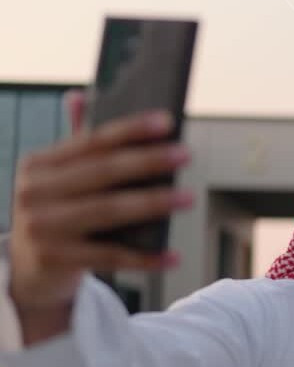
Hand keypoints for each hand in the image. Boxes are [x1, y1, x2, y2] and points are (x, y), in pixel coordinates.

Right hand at [8, 91, 192, 311]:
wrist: (30, 272)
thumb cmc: (57, 215)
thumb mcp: (59, 180)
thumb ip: (77, 144)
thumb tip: (80, 95)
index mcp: (38, 165)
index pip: (91, 141)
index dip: (130, 130)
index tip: (167, 120)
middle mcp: (34, 192)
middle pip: (103, 173)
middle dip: (148, 161)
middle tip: (186, 154)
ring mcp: (42, 227)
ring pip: (108, 211)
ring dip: (153, 204)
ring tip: (189, 198)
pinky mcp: (56, 260)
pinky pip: (111, 256)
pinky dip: (145, 257)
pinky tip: (173, 255)